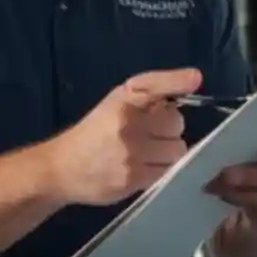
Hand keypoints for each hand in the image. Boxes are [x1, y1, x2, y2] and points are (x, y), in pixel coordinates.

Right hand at [47, 68, 200, 205]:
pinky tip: (145, 167)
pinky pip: (167, 171)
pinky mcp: (133, 178)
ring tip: (150, 153)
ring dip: (169, 151)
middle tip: (153, 134)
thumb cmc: (93, 133)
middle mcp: (127, 122)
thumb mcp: (114, 104)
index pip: (154, 85)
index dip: (176, 81)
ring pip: (177, 149)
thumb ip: (148, 97)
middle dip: (170, 129)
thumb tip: (191, 85)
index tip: (195, 78)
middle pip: (176, 123)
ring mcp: (131, 152)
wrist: (61, 168)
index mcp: (121, 99)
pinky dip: (162, 169)